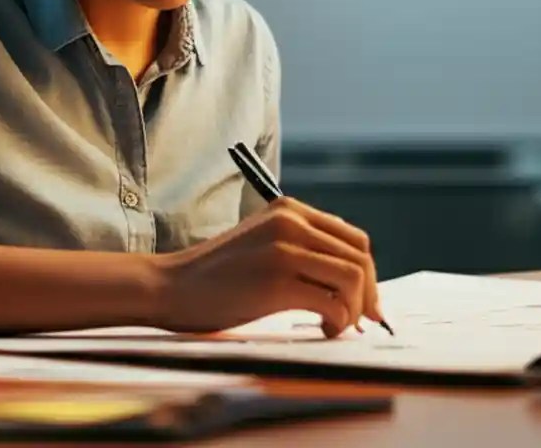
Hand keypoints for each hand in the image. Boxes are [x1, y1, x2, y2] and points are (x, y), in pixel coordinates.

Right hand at [150, 197, 386, 338]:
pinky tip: (321, 329)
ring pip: (353, 280)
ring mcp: (284, 250)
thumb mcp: (263, 245)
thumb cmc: (217, 276)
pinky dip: (337, 323)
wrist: (171, 286)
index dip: (369, 275)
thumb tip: (357, 281)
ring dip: (353, 311)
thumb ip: (303, 248)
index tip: (364, 302)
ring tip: (335, 326)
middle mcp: (291, 223)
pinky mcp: (277, 281)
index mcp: (290, 210)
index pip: (355, 239)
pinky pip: (333, 304)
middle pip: (360, 258)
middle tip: (359, 321)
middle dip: (368, 295)